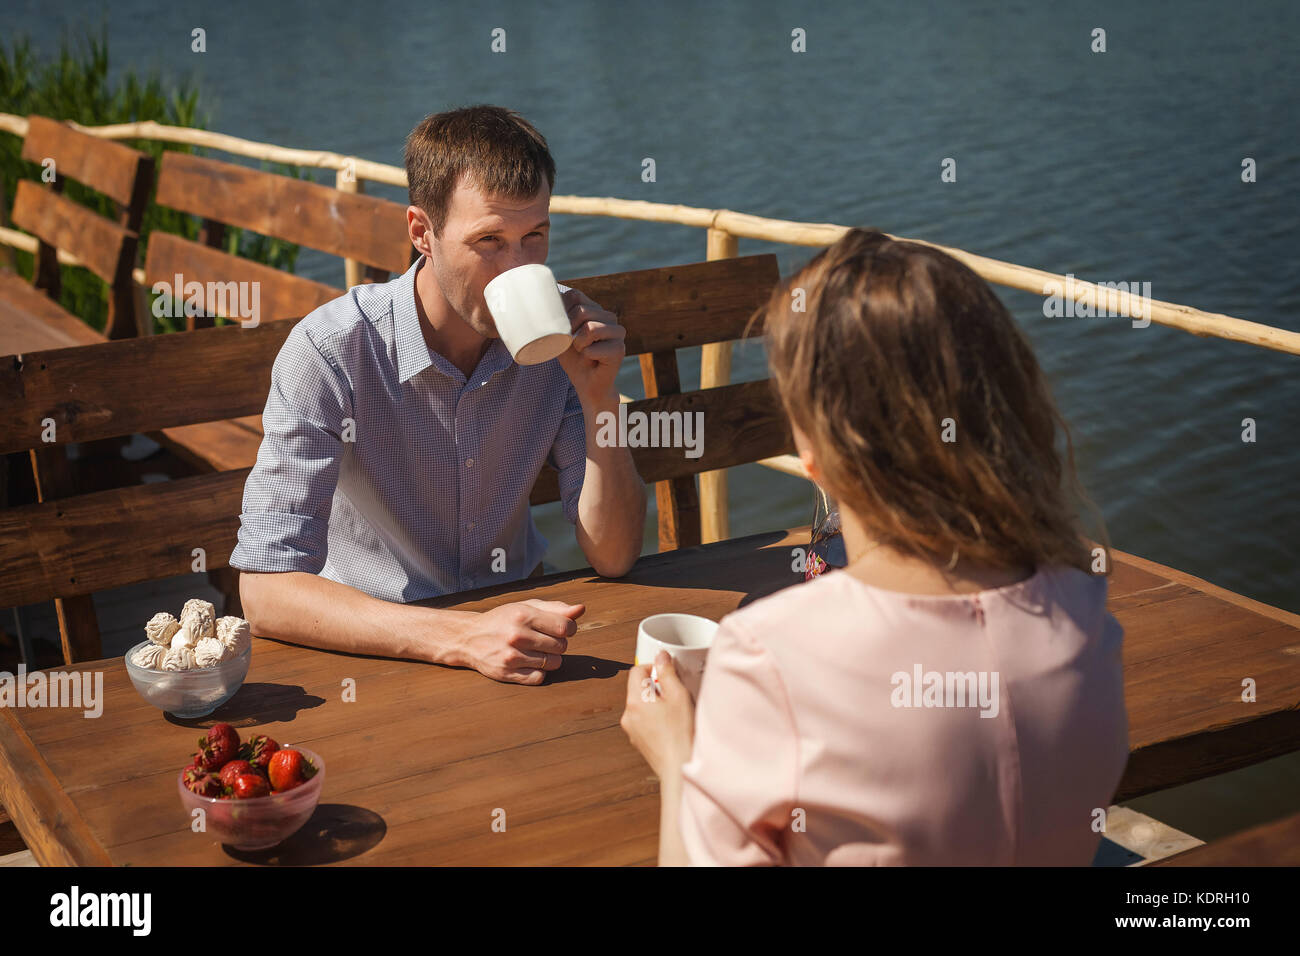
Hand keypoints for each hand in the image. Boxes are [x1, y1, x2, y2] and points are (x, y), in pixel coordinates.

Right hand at [452, 599, 584, 684]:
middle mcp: (517, 635)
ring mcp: (511, 656)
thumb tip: (581, 609)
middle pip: (561, 646)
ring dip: (550, 658)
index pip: (566, 627)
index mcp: (523, 615)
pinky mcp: (507, 674)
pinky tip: (529, 662)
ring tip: (537, 651)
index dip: (569, 629)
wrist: (468, 638)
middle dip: (558, 643)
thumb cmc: (503, 620)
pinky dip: (539, 672)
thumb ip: (555, 608)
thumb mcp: (526, 607)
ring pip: (553, 663)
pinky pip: (539, 678)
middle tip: (544, 639)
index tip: (561, 629)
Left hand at [556, 289, 624, 404]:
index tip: (560, 328)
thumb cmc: (573, 358)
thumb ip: (555, 316)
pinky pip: (593, 348)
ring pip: (590, 328)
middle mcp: (609, 317)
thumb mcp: (560, 334)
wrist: (587, 384)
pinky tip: (592, 360)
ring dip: (578, 344)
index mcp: (595, 309)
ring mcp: (618, 332)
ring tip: (582, 351)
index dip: (561, 310)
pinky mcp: (620, 349)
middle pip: (582, 311)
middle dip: (569, 330)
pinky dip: (586, 356)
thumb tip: (536, 299)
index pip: (575, 295)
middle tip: (572, 344)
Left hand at [620, 650, 695, 777]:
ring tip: (676, 712)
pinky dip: (656, 718)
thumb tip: (661, 657)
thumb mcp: (679, 695)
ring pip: (642, 706)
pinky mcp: (639, 742)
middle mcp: (628, 716)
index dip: (652, 667)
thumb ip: (668, 672)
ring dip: (657, 703)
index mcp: (635, 702)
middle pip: (638, 689)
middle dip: (656, 687)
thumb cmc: (680, 735)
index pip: (636, 671)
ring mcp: (632, 730)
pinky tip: (672, 726)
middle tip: (675, 694)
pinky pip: (645, 721)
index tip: (666, 671)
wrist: (680, 767)